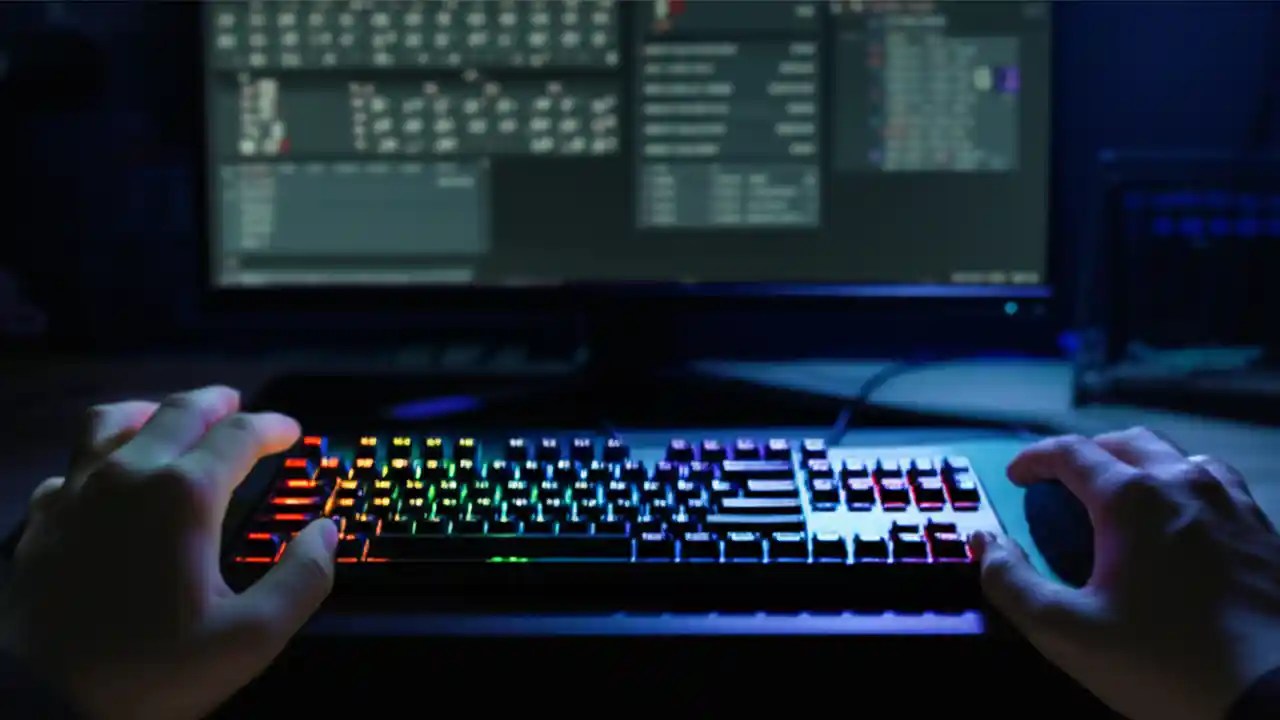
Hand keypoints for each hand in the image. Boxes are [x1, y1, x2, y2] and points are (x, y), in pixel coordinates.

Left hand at [0, 386, 337, 719]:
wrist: (42, 707)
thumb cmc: (152, 673)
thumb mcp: (251, 637)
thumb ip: (302, 578)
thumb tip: (325, 532)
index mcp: (184, 495)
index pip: (238, 436)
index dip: (272, 427)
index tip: (292, 432)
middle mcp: (127, 476)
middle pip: (177, 413)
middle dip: (216, 405)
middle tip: (237, 406)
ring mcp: (75, 494)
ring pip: (111, 424)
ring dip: (151, 414)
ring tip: (167, 418)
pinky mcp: (40, 522)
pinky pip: (72, 468)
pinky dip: (100, 459)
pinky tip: (108, 480)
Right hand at [971, 427, 1279, 719]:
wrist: (1274, 699)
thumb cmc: (1168, 665)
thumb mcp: (1066, 633)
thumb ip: (1011, 583)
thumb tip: (989, 545)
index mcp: (1132, 499)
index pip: (1071, 453)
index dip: (1034, 459)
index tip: (1019, 476)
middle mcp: (1185, 486)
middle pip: (1126, 442)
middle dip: (1087, 454)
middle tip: (1063, 481)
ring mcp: (1233, 504)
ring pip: (1177, 458)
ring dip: (1140, 464)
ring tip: (1123, 495)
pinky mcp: (1264, 532)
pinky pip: (1218, 486)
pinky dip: (1185, 487)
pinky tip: (1183, 522)